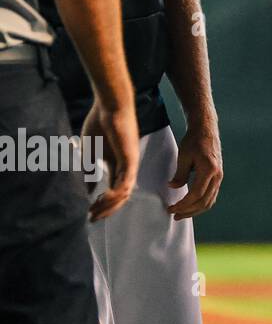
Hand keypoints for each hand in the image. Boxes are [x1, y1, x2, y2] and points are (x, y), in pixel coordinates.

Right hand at [81, 99, 139, 221]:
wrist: (109, 106)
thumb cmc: (99, 124)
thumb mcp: (90, 152)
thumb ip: (89, 170)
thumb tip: (88, 190)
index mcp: (118, 164)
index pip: (114, 190)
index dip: (103, 204)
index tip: (89, 214)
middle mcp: (127, 166)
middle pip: (121, 196)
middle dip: (107, 209)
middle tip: (93, 218)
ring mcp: (130, 163)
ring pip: (125, 192)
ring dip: (110, 204)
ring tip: (95, 210)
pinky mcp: (131, 158)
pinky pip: (126, 181)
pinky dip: (116, 193)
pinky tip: (104, 198)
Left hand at [167, 120, 223, 219]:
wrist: (206, 130)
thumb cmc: (194, 141)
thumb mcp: (183, 156)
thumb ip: (180, 174)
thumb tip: (173, 188)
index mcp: (209, 169)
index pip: (196, 194)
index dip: (183, 204)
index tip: (171, 208)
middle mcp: (217, 175)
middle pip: (204, 201)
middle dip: (188, 211)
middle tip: (174, 215)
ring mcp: (219, 177)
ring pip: (209, 200)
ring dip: (195, 210)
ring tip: (181, 214)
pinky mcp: (218, 177)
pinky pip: (211, 195)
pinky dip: (201, 204)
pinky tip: (191, 206)